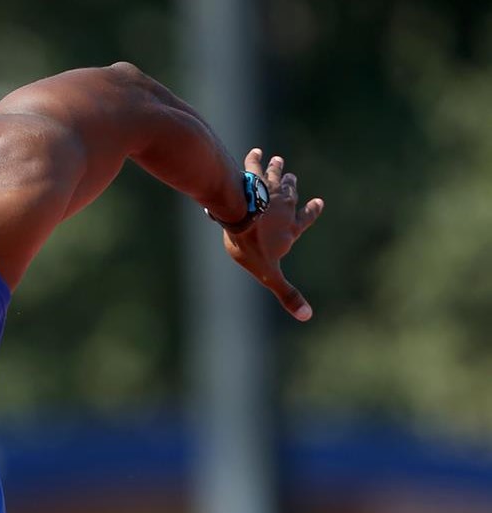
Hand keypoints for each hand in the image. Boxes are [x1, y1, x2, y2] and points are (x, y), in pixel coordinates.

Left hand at [223, 148, 324, 321]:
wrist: (239, 217)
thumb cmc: (253, 246)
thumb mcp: (269, 274)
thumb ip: (286, 293)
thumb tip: (307, 317)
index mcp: (290, 228)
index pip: (305, 219)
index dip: (312, 211)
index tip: (318, 202)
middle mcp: (282, 206)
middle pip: (290, 194)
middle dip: (291, 186)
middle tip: (292, 176)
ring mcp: (266, 191)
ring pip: (274, 179)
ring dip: (276, 170)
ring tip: (277, 161)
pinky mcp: (250, 179)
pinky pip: (253, 167)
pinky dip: (255, 159)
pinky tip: (255, 152)